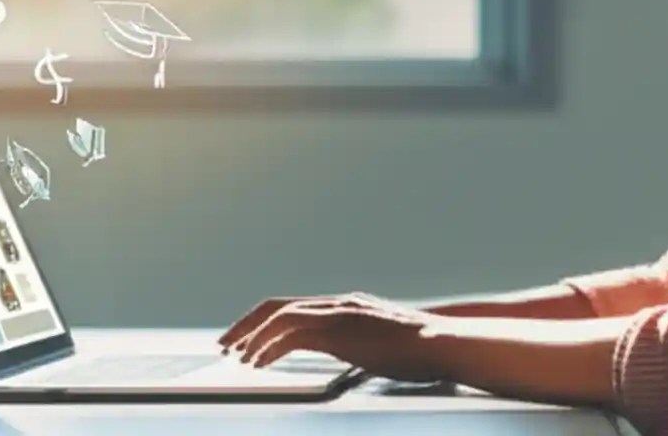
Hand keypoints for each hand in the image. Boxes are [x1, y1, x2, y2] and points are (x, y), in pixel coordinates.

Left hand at [219, 292, 447, 381]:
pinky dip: (268, 346)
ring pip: (279, 315)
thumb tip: (352, 357)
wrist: (440, 343)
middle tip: (226, 343)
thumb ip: (359, 346)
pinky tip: (258, 363)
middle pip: (278, 305)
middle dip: (248, 324)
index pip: (294, 307)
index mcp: (345, 307)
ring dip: (252, 336)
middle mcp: (337, 304)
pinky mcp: (338, 328)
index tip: (246, 339)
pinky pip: (290, 332)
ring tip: (237, 357)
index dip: (266, 321)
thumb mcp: (380, 346)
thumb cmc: (419, 351)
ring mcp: (337, 313)